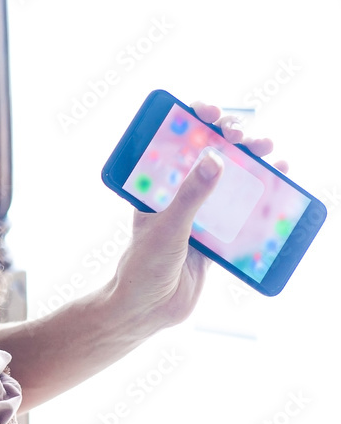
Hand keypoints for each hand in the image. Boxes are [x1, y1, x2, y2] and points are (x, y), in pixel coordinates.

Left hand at [109, 101, 284, 328]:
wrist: (147, 309)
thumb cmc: (144, 267)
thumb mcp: (166, 228)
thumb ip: (191, 196)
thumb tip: (215, 160)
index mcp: (155, 188)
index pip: (173, 143)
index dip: (192, 122)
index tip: (211, 114)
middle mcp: (176, 196)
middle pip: (207, 156)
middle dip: (230, 140)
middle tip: (247, 137)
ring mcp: (198, 214)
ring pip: (229, 180)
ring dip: (251, 162)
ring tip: (271, 151)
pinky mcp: (215, 236)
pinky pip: (242, 210)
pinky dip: (261, 194)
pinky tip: (280, 179)